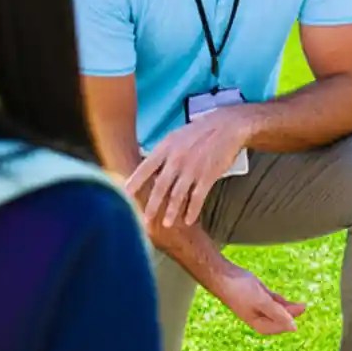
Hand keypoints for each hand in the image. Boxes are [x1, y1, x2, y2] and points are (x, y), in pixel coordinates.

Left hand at [125, 105, 254, 226]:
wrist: (226, 126)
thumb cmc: (199, 131)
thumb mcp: (175, 137)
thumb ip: (163, 154)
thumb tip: (149, 171)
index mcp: (166, 148)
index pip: (145, 168)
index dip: (134, 182)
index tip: (125, 195)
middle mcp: (177, 160)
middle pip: (160, 186)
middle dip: (151, 205)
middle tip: (144, 220)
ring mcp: (192, 169)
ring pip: (178, 195)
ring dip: (171, 212)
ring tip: (167, 224)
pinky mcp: (208, 176)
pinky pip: (198, 197)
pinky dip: (193, 210)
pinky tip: (189, 220)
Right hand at [209, 264, 305, 335]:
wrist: (223, 275)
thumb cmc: (239, 290)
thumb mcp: (262, 302)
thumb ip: (278, 313)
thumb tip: (293, 326)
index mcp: (259, 324)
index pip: (281, 326)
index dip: (292, 319)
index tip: (303, 309)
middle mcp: (260, 317)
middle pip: (281, 318)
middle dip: (292, 313)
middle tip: (305, 305)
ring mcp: (258, 306)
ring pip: (278, 309)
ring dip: (288, 307)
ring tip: (301, 304)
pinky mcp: (257, 296)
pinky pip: (273, 301)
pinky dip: (280, 301)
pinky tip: (286, 300)